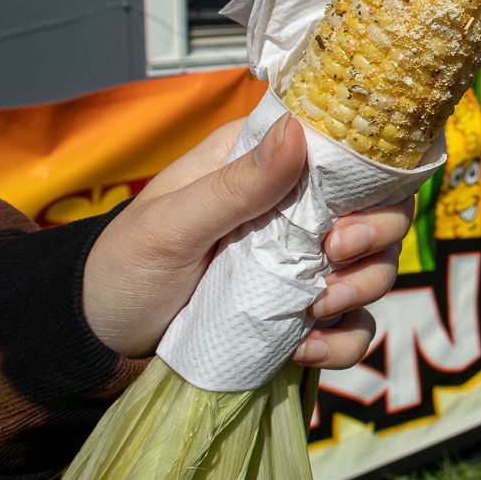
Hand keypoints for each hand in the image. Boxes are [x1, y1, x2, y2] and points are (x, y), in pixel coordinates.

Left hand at [83, 115, 413, 369]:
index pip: (348, 153)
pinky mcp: (304, 315)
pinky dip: (343, 341)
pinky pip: (354, 326)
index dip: (369, 178)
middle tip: (333, 258)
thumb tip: (298, 130)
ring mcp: (305, 264)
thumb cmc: (124, 265)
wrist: (99, 339)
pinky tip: (304, 349)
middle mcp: (297, 209)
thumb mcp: (172, 222)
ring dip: (361, 289)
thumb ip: (238, 183)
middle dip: (374, 237)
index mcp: (267, 165)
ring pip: (377, 266)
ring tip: (314, 310)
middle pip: (381, 209)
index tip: (345, 213)